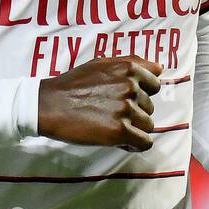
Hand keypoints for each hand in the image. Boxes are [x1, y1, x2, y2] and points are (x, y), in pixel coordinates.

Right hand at [38, 55, 163, 151]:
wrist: (48, 105)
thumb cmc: (73, 84)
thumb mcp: (101, 63)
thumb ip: (132, 63)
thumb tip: (160, 69)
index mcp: (128, 68)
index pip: (155, 85)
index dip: (140, 94)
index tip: (125, 99)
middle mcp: (131, 87)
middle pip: (150, 107)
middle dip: (135, 112)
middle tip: (111, 114)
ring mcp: (126, 109)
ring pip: (148, 125)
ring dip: (133, 129)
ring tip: (112, 126)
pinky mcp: (119, 131)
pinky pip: (144, 143)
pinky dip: (134, 145)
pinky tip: (120, 142)